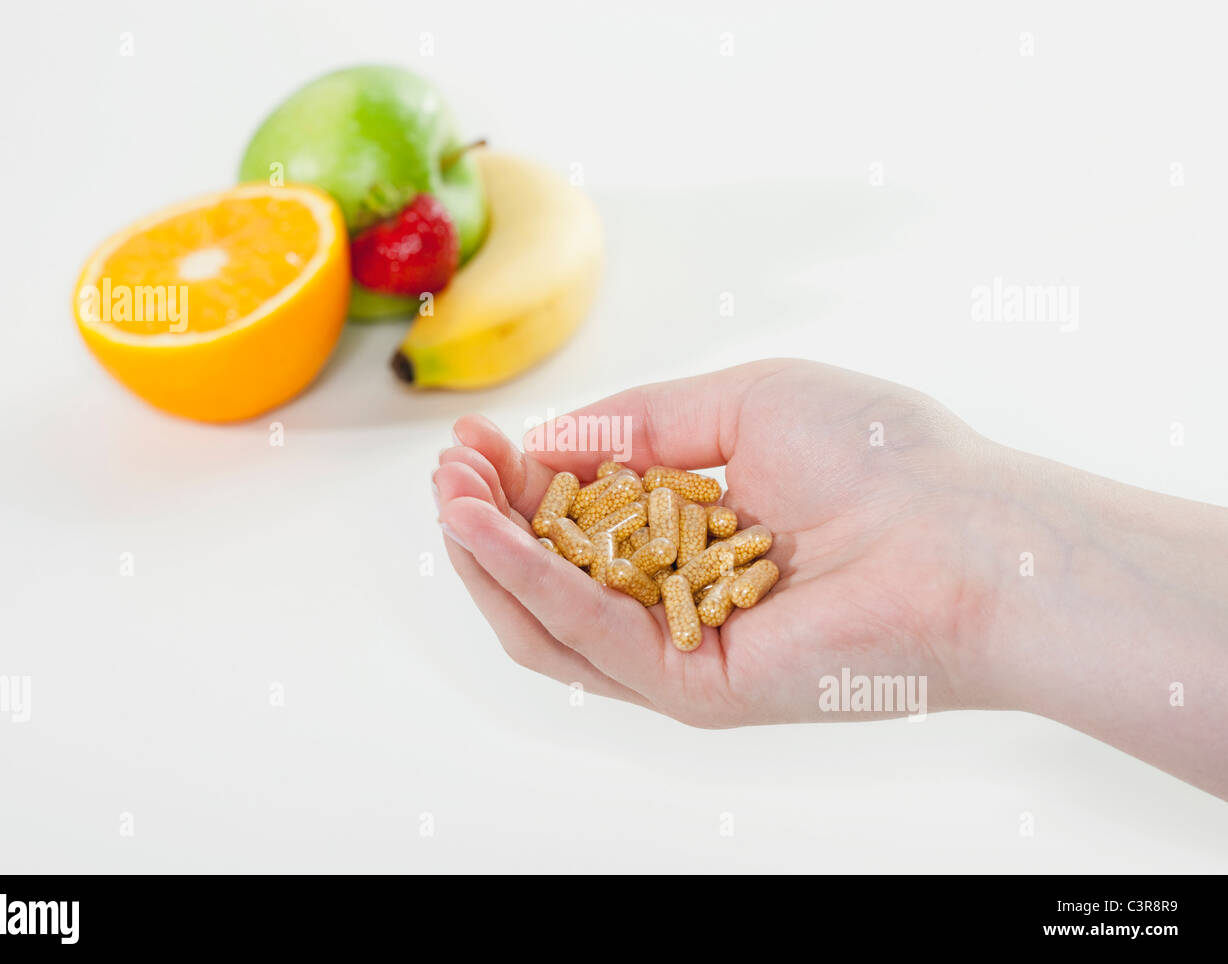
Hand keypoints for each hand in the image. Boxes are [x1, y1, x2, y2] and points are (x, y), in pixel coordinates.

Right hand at [433, 359, 1012, 725]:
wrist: (969, 538)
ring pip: (550, 623)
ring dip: (489, 559)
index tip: (472, 438)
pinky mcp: (695, 689)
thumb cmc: (881, 456)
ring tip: (452, 498)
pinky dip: (533, 583)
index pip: (579, 520)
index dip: (518, 481)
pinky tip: (491, 532)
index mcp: (694, 536)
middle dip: (487, 522)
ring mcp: (684, 651)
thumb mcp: (740, 404)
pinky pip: (592, 638)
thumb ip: (638, 424)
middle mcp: (680, 600)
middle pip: (550, 579)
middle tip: (447, 469)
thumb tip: (545, 439)